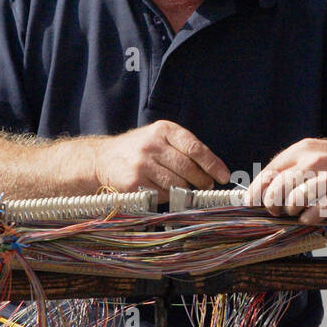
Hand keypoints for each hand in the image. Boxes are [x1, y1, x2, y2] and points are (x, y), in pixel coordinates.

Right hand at [95, 121, 229, 198]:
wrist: (102, 160)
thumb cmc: (138, 151)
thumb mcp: (159, 138)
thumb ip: (183, 149)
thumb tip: (212, 171)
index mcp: (163, 130)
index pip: (195, 148)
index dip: (213, 164)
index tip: (223, 176)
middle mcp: (152, 144)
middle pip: (188, 168)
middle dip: (202, 181)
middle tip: (206, 186)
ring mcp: (142, 164)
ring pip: (177, 184)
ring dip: (186, 191)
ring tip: (185, 189)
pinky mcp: (134, 182)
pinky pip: (162, 194)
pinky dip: (168, 197)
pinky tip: (164, 191)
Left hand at [244, 136, 326, 223]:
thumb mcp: (315, 152)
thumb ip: (293, 166)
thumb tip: (266, 188)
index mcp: (301, 150)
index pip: (269, 172)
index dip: (257, 191)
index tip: (251, 204)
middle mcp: (311, 161)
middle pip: (277, 188)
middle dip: (272, 204)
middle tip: (276, 210)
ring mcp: (326, 177)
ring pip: (293, 201)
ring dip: (291, 211)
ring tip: (297, 212)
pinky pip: (314, 212)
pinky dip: (308, 218)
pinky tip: (311, 216)